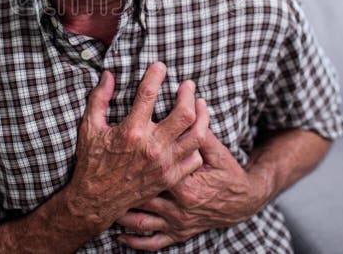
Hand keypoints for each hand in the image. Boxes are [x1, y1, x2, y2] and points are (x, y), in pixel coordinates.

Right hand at [63, 62, 207, 233]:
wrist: (96, 200)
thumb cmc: (92, 161)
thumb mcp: (89, 127)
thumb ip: (99, 98)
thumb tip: (109, 74)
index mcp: (131, 131)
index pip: (149, 93)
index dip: (157, 74)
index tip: (160, 66)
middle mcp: (151, 147)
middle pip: (184, 113)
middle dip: (188, 93)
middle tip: (188, 85)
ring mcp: (164, 164)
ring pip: (197, 135)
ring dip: (202, 116)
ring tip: (200, 105)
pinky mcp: (170, 178)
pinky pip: (195, 158)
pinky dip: (197, 144)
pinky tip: (194, 134)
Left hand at [115, 102, 269, 250]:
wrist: (244, 203)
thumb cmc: (228, 173)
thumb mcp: (217, 151)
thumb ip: (201, 130)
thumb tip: (190, 102)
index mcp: (185, 186)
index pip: (154, 167)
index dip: (137, 153)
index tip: (122, 141)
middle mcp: (179, 208)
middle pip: (141, 196)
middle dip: (121, 186)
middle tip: (99, 174)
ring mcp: (177, 224)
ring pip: (140, 221)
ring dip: (121, 214)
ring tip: (101, 203)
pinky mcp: (178, 234)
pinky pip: (152, 241)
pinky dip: (134, 241)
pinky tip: (118, 235)